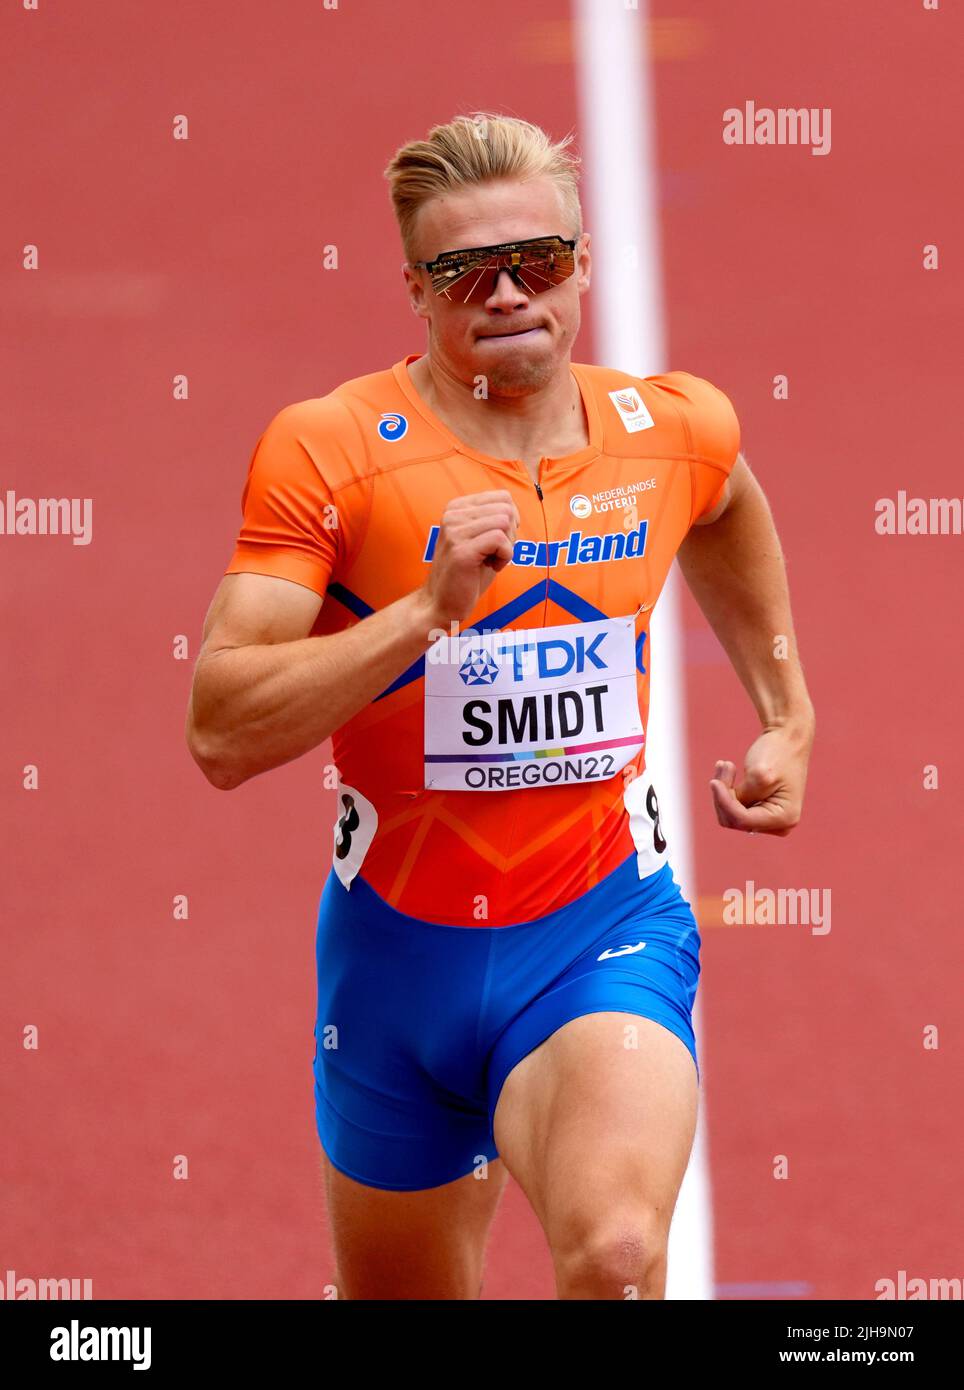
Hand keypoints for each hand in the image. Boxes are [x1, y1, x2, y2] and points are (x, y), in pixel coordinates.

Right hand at [420, 490, 519, 628]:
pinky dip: (504, 557)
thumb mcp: (480, 539)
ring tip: (491, 560)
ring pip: (504, 522)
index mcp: (456, 508)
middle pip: (506, 509)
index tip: (499, 541)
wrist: (442, 603)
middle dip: (511, 534)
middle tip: (495, 554)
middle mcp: (452, 515)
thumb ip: (493, 519)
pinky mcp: (461, 550)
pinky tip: (491, 567)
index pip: (502, 497)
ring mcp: (454, 532)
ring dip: (507, 547)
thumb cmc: (467, 573)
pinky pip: (500, 540)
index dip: (512, 520)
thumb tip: (514, 510)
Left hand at [709, 721, 813, 835]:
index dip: (724, 802)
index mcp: (784, 818)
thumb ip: (743, 797)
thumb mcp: (758, 775)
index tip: (713, 782)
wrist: (788, 738)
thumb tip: (727, 812)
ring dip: (724, 789)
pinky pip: (734, 806)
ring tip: (725, 764)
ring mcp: (769, 818)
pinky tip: (727, 767)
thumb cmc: (777, 753)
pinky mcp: (760, 809)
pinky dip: (727, 788)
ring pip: (731, 813)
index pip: (742, 820)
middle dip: (723, 795)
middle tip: (724, 764)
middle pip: (734, 820)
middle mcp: (779, 824)